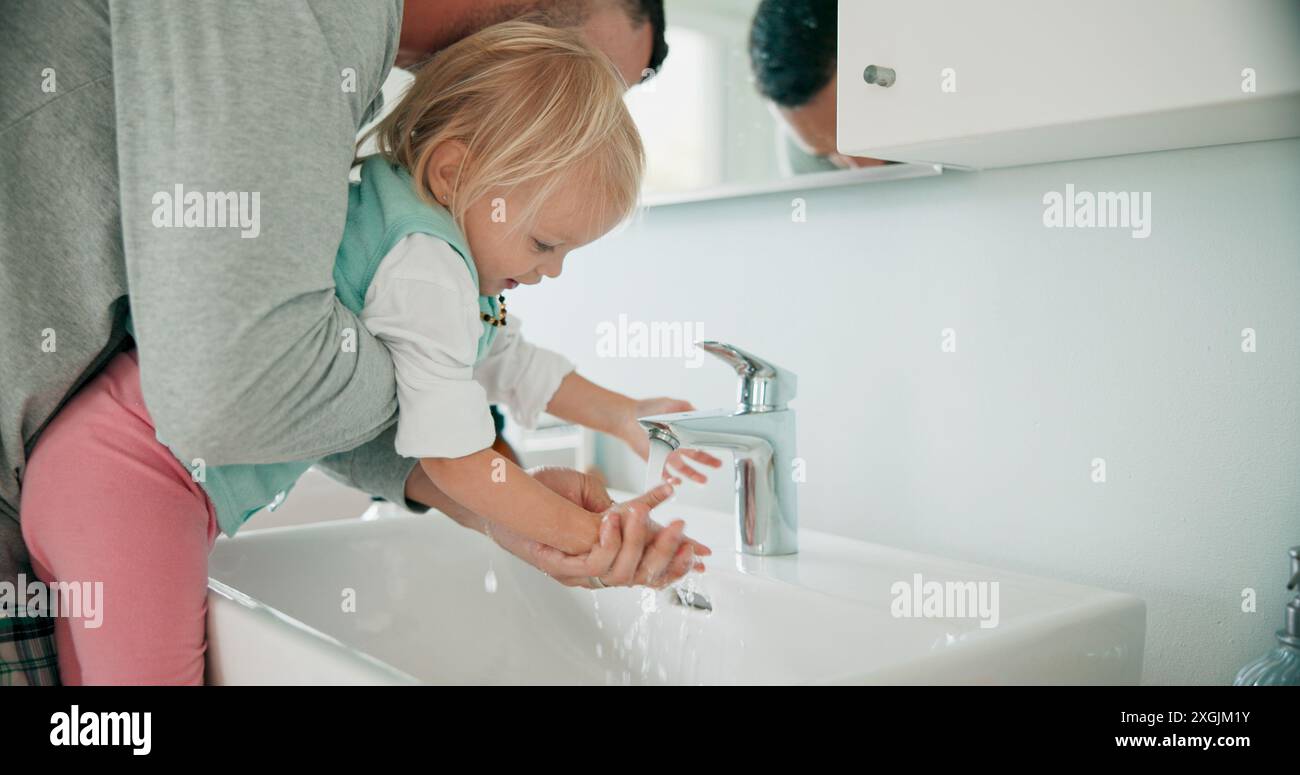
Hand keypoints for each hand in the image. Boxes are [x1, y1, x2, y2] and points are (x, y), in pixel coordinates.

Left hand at [489, 468, 710, 589]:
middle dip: (666, 551)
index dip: (677, 562)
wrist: (500, 494)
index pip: (649, 564)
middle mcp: (594, 567)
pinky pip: (593, 562)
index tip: (703, 552)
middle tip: (680, 526)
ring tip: (635, 513)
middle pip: (642, 575)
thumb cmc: (542, 492)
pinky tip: (613, 518)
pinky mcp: (558, 567)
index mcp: (607, 551)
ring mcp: (577, 571)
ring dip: (635, 541)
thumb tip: (644, 505)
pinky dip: (608, 541)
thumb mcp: (588, 492)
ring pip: (621, 572)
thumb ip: (615, 503)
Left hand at [621, 397, 723, 484]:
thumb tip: (699, 415)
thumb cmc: (647, 410)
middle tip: (718, 465)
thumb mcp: (671, 405)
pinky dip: (670, 479)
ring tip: (703, 480)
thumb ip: (686, 409)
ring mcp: (666, 453)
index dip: (708, 446)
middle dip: (707, 461)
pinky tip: (677, 482)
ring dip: (693, 474)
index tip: (718, 448)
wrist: (628, 418)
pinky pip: (664, 473)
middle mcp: (675, 444)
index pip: (698, 441)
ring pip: (682, 467)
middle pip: (695, 455)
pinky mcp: (654, 459)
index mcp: (681, 432)